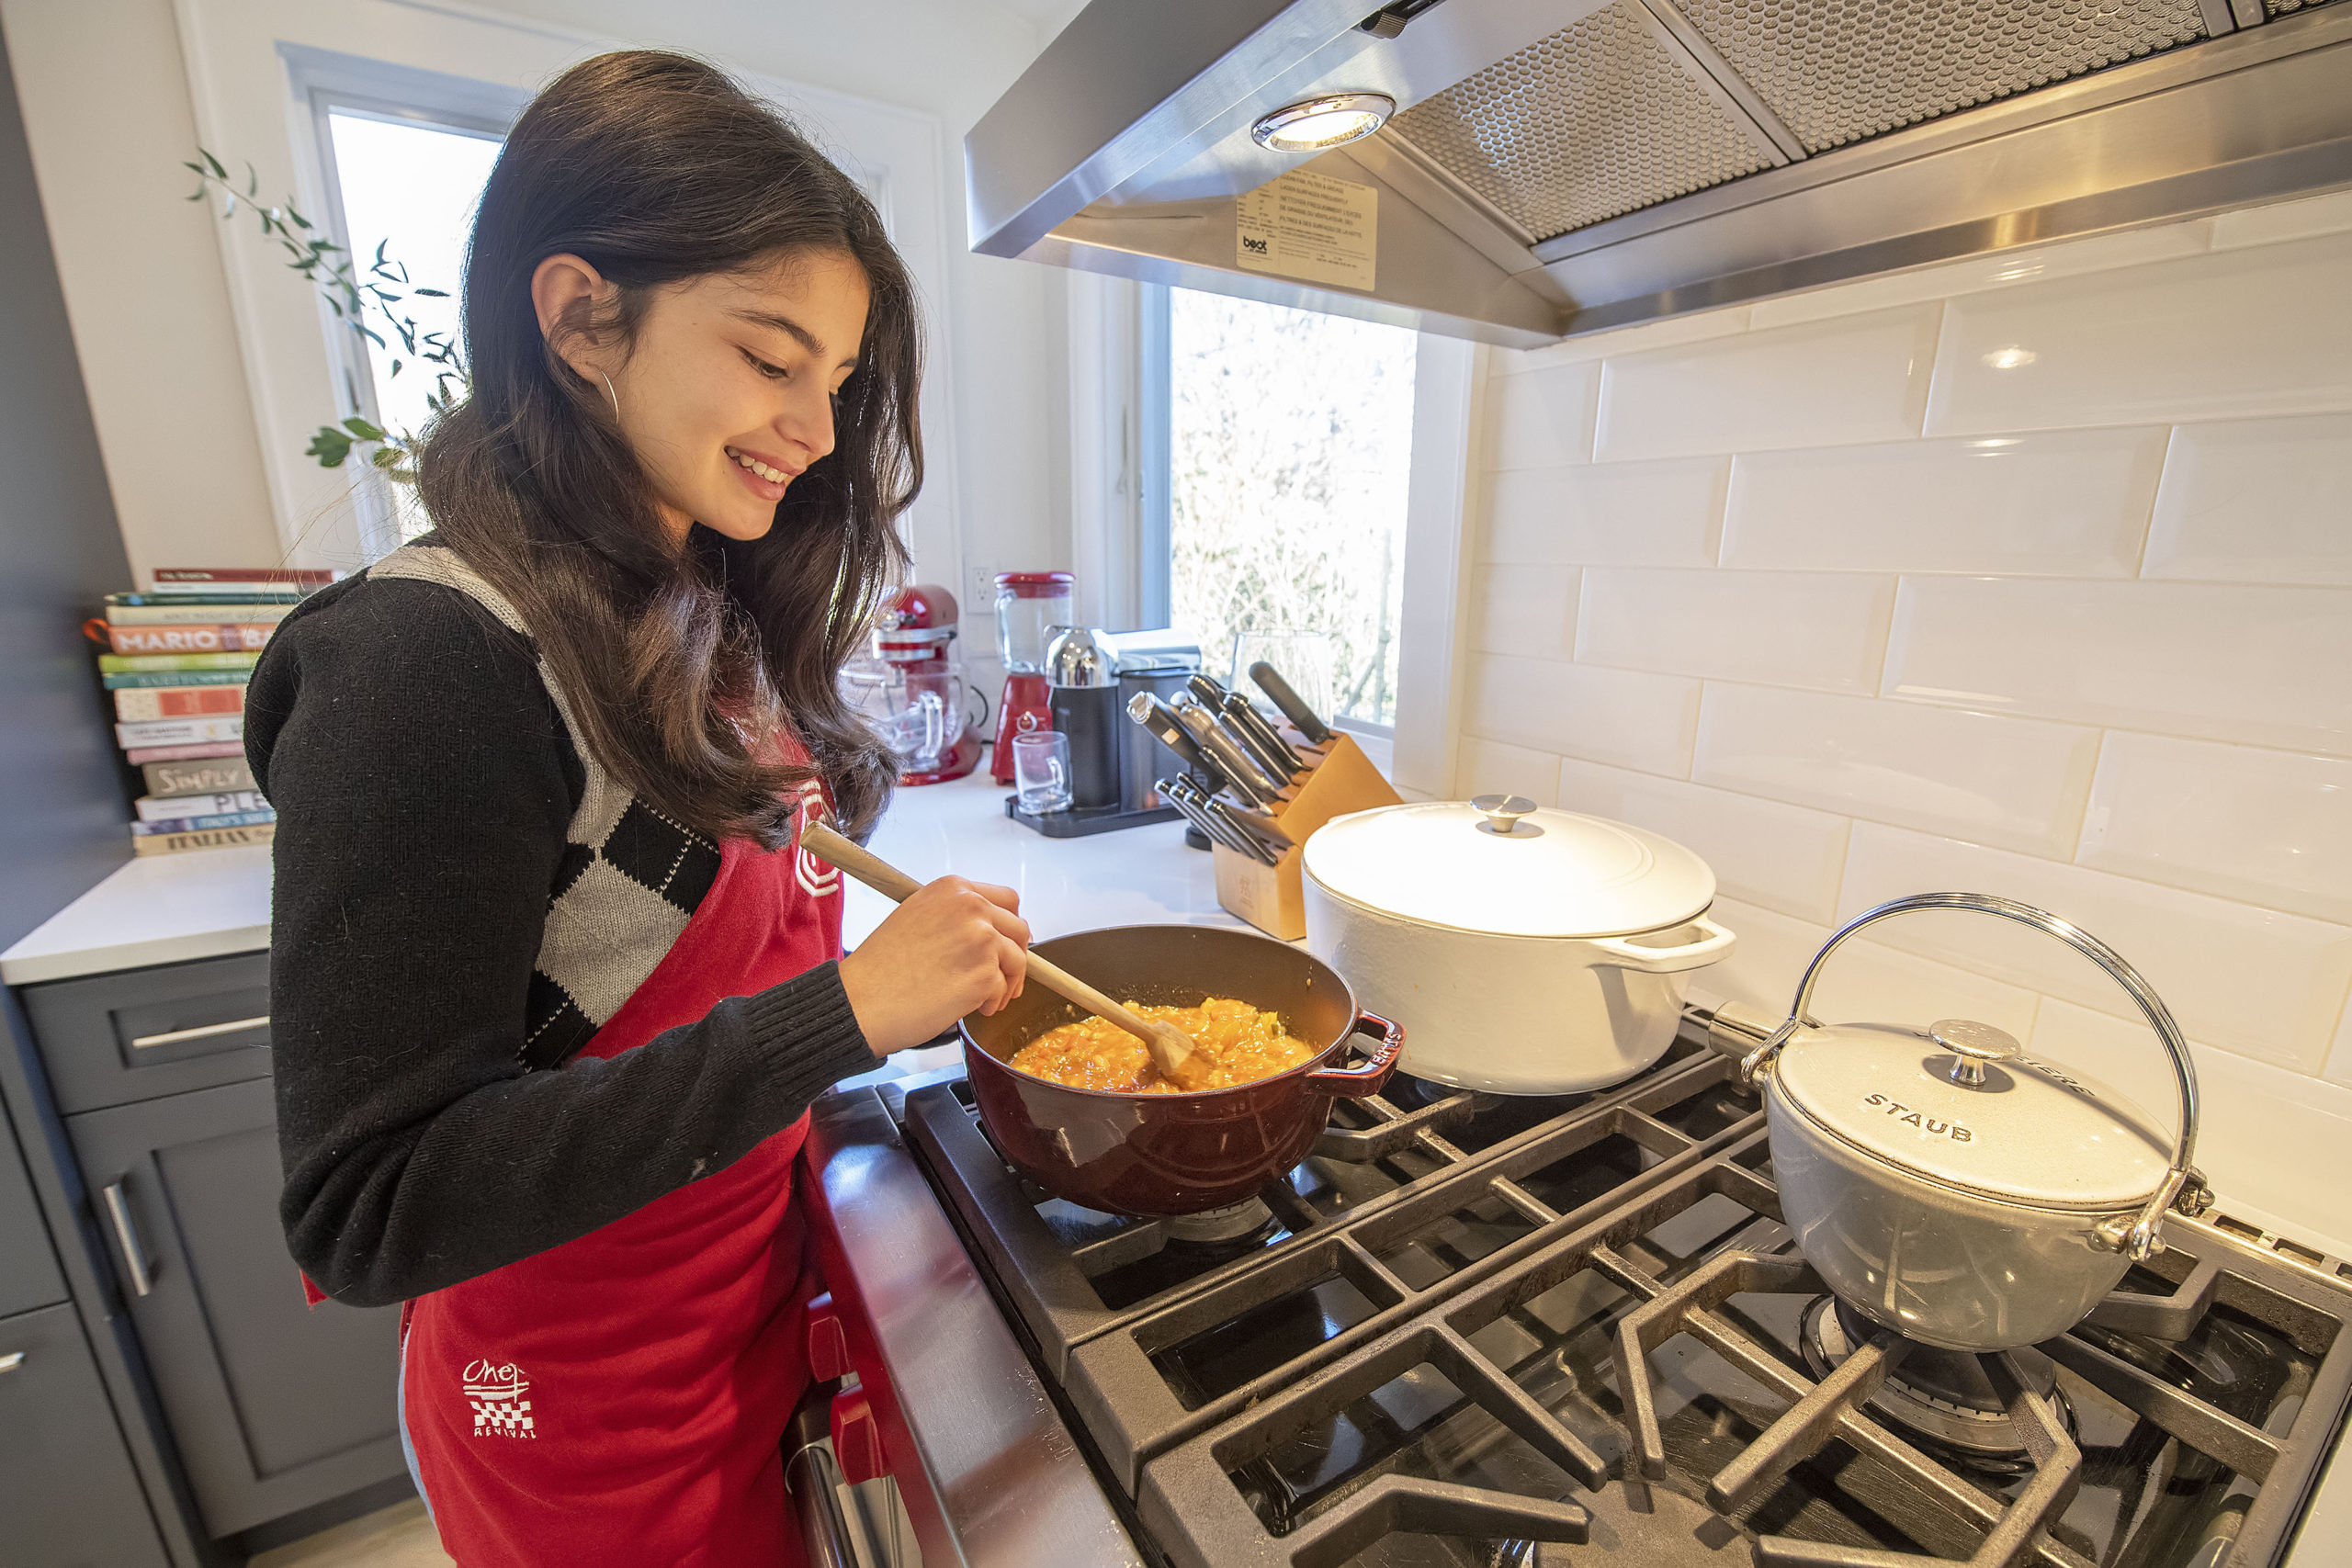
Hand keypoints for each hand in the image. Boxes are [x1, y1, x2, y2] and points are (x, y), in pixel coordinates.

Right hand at [837, 877, 1029, 1055]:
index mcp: (952, 889)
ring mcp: (981, 939)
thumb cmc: (880, 968)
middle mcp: (971, 907)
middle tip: (1002, 977)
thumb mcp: (915, 917)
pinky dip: (992, 1003)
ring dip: (1006, 983)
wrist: (862, 1002)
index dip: (1009, 925)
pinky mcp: (985, 974)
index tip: (1005, 942)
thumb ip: (953, 915)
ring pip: (1018, 961)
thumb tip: (989, 929)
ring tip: (982, 999)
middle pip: (1019, 929)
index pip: (1006, 899)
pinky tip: (971, 1008)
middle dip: (1014, 956)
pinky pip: (1004, 990)